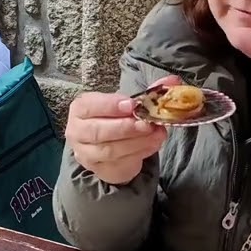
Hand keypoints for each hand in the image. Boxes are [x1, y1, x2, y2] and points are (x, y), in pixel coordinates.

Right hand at [65, 75, 180, 185]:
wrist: (109, 144)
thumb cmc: (115, 118)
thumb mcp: (128, 103)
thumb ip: (148, 92)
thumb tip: (173, 81)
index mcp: (81, 109)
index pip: (90, 106)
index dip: (110, 105)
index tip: (131, 105)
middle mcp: (78, 131)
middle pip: (99, 131)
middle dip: (126, 127)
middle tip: (147, 124)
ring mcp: (87, 154)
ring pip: (110, 150)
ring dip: (137, 142)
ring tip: (156, 134)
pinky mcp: (100, 169)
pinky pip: (120, 163)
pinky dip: (139, 154)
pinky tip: (152, 144)